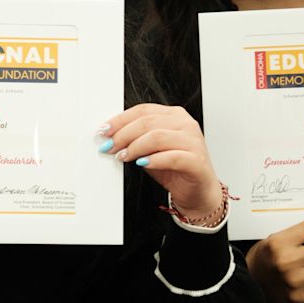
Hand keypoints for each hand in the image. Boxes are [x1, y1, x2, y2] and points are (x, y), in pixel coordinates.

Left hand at [99, 103, 222, 220]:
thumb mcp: (151, 150)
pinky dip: (153, 160)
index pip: (143, 110)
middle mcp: (185, 125)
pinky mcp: (196, 160)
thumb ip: (136, 140)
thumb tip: (111, 138)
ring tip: (123, 156)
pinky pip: (171, 157)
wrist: (199, 192)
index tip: (104, 131)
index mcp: (175, 116)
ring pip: (157, 137)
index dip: (120, 120)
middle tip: (110, 146)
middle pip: (148, 122)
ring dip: (135, 147)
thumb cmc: (176, 169)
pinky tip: (142, 163)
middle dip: (123, 134)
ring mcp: (193, 141)